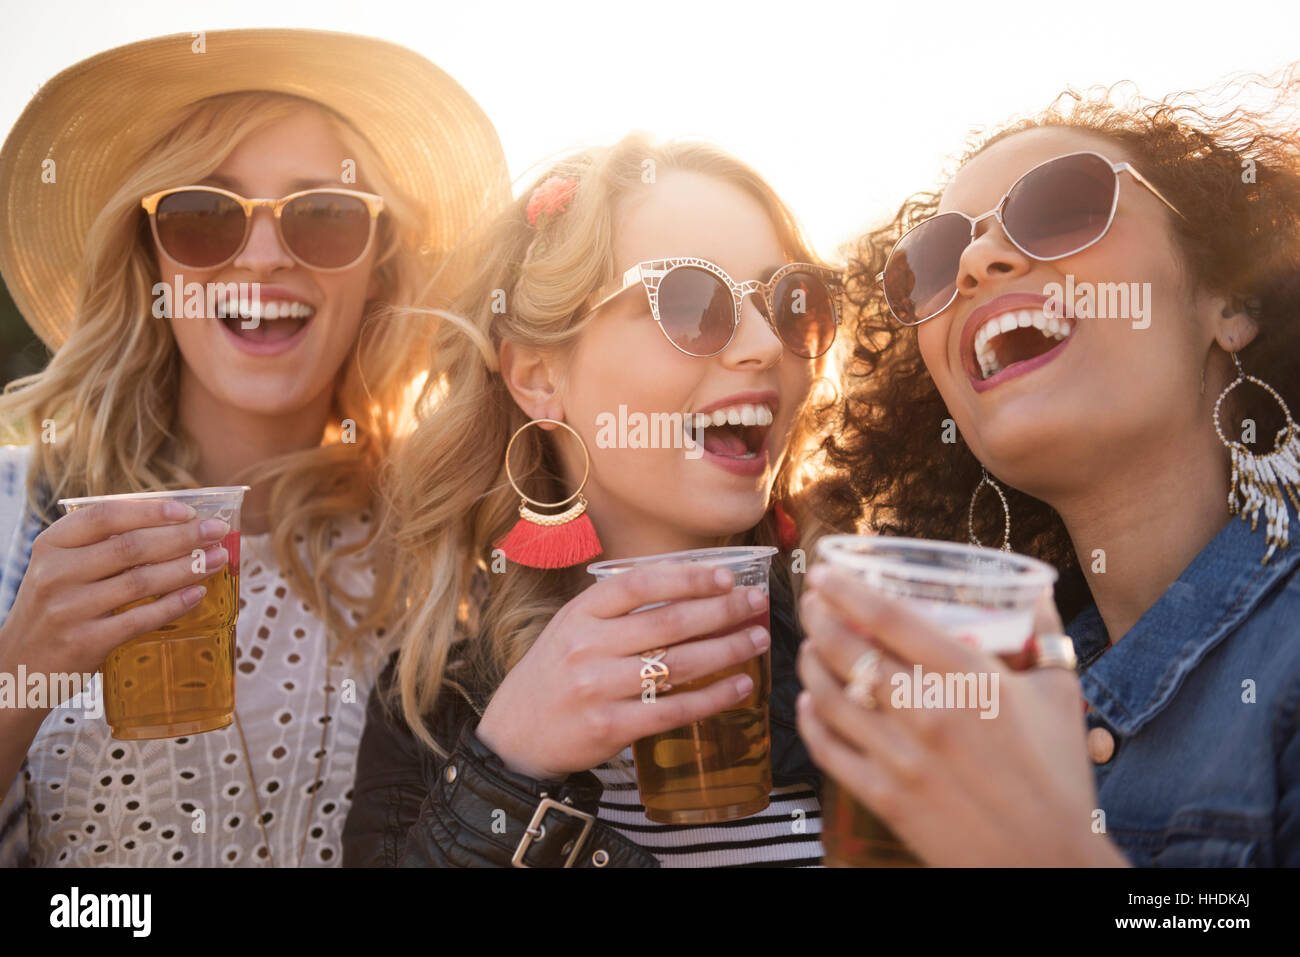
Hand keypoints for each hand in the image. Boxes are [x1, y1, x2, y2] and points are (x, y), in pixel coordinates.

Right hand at [0, 498, 230, 704]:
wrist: (18, 665)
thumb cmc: (55, 607)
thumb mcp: (61, 568)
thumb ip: (102, 546)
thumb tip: (173, 524)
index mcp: (51, 545)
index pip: (104, 516)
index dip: (150, 511)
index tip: (188, 511)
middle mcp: (56, 573)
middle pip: (131, 547)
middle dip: (182, 536)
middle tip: (217, 531)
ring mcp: (69, 609)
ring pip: (140, 581)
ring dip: (187, 567)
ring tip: (217, 559)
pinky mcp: (84, 642)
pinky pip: (139, 619)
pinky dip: (173, 604)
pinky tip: (197, 594)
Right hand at [475, 562, 770, 780]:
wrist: (513, 737)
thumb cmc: (553, 677)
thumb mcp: (570, 629)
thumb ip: (616, 611)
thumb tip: (686, 590)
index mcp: (580, 614)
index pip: (640, 583)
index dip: (687, 576)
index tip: (726, 576)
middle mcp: (587, 646)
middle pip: (668, 621)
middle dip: (722, 610)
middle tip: (755, 603)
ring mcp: (598, 687)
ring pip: (678, 664)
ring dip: (727, 649)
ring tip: (757, 639)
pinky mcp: (610, 727)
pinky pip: (674, 709)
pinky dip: (713, 698)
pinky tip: (739, 686)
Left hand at [795, 564, 1127, 866]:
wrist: (1047, 863)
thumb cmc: (1059, 778)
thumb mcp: (1060, 696)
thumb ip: (1045, 639)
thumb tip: (1038, 593)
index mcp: (970, 680)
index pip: (889, 618)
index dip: (846, 589)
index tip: (824, 571)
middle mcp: (928, 713)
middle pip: (847, 650)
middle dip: (817, 617)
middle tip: (811, 602)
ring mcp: (901, 757)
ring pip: (829, 695)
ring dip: (809, 663)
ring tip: (809, 647)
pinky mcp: (885, 797)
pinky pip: (828, 750)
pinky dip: (810, 721)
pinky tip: (810, 703)